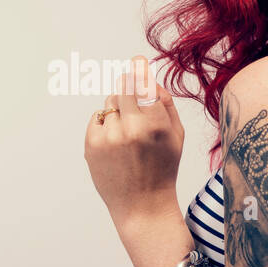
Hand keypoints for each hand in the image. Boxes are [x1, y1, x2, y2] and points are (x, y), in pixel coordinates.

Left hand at [84, 54, 184, 224]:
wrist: (142, 206)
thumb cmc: (163, 168)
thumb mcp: (176, 135)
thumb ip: (164, 103)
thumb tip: (149, 77)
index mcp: (155, 123)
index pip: (143, 84)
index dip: (140, 69)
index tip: (137, 60)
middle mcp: (130, 127)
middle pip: (124, 87)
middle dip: (129, 88)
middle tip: (135, 100)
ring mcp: (108, 136)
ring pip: (110, 103)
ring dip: (119, 110)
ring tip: (130, 135)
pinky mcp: (91, 144)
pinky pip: (97, 119)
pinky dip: (106, 125)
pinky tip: (117, 145)